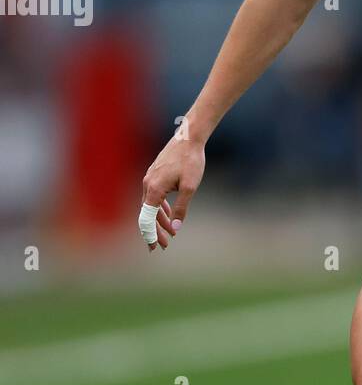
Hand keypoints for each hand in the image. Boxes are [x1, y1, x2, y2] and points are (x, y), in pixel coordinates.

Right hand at [139, 130, 206, 249]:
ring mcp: (150, 178)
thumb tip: (175, 227)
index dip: (150, 234)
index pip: (147, 218)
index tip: (154, 247)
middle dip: (155, 231)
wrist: (189, 138)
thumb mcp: (189, 187)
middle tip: (162, 246)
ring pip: (151, 205)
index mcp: (154, 189)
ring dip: (159, 220)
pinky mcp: (155, 174)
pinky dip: (160, 208)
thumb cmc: (191, 161)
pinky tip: (167, 214)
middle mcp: (147, 184)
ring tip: (169, 233)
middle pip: (147, 214)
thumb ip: (181, 207)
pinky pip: (154, 196)